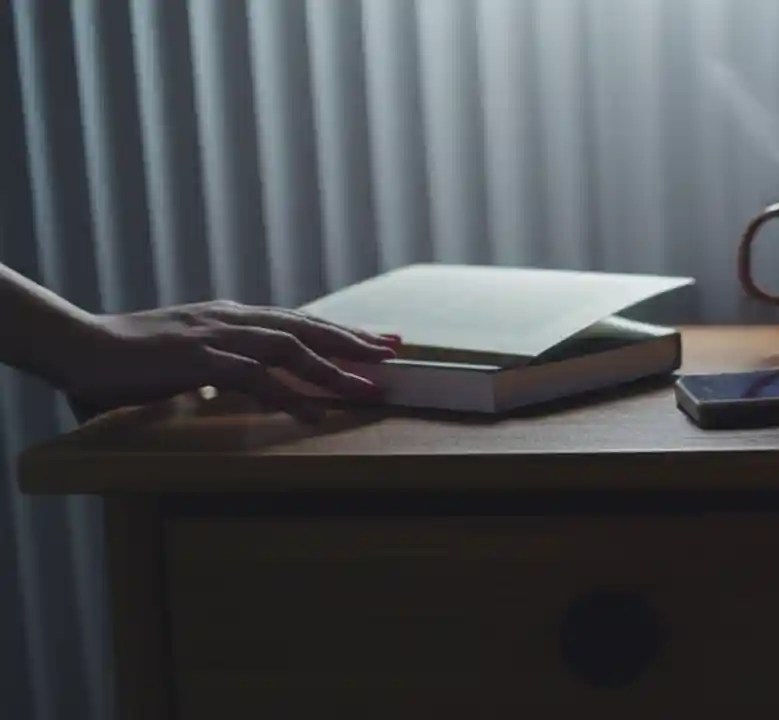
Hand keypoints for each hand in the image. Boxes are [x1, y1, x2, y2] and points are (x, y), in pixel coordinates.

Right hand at [58, 300, 398, 421]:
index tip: (378, 340)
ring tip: (369, 387)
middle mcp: (232, 320)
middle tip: (395, 350)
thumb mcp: (189, 358)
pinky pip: (255, 378)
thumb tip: (245, 385)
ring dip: (334, 369)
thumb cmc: (130, 358)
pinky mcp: (198, 360)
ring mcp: (217, 337)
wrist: (79, 347)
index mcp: (232, 317)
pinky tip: (316, 411)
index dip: (341, 331)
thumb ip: (221, 366)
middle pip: (307, 328)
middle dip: (354, 340)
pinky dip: (290, 394)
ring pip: (291, 349)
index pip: (298, 321)